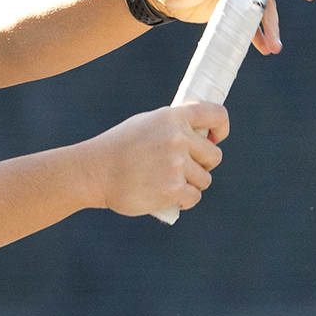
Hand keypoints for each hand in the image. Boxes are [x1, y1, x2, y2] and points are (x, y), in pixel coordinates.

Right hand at [81, 103, 227, 216]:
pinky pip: (194, 196)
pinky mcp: (173, 188)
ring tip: (171, 184)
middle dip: (204, 164)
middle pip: (214, 155)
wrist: (94, 172)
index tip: (215, 139)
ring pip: (204, 179)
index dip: (221, 129)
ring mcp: (176, 164)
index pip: (216, 115)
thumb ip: (172, 126)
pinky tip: (171, 197)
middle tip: (185, 169)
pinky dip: (184, 200)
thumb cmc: (117, 148)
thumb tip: (200, 133)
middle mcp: (178, 138)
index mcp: (172, 117)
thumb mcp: (145, 124)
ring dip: (191, 184)